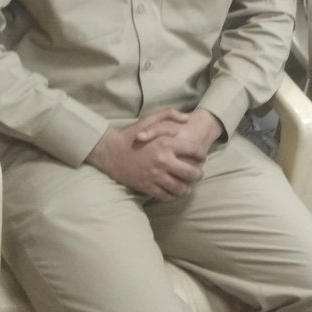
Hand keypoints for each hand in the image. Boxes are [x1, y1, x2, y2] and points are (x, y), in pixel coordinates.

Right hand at [85, 108, 221, 200]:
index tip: (201, 158)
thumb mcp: (150, 119)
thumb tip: (187, 118)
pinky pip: (166, 196)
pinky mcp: (146, 186)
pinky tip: (173, 192)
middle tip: (198, 174)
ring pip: (180, 188)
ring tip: (187, 186)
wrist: (110, 152)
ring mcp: (155, 175)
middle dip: (198, 175)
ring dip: (187, 188)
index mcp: (166, 143)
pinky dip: (172, 196)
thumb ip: (169, 115)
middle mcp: (162, 161)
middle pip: (191, 173)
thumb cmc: (132, 134)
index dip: (201, 155)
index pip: (194, 151)